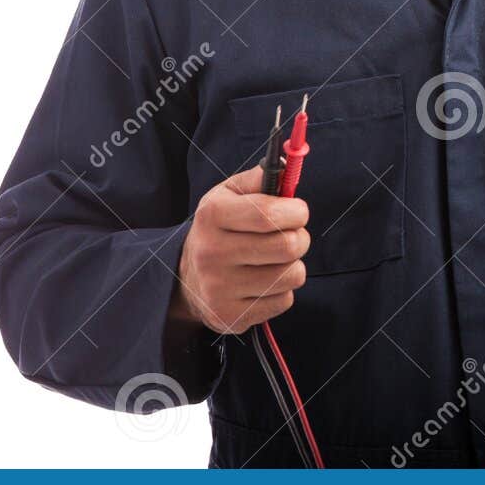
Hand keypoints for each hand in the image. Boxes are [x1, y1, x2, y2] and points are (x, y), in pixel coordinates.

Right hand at [169, 166, 310, 334]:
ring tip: (274, 260)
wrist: (184, 278)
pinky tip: (262, 283)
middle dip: (300, 238)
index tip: (297, 212)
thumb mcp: (228, 195)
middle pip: (288, 246)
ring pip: (292, 275)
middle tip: (290, 236)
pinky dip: (281, 291)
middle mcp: (212, 254)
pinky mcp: (231, 317)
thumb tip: (285, 167)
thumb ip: (259, 178)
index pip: (270, 214)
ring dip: (293, 265)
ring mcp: (219, 289)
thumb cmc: (218, 229)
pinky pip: (284, 300)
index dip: (296, 212)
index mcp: (213, 216)